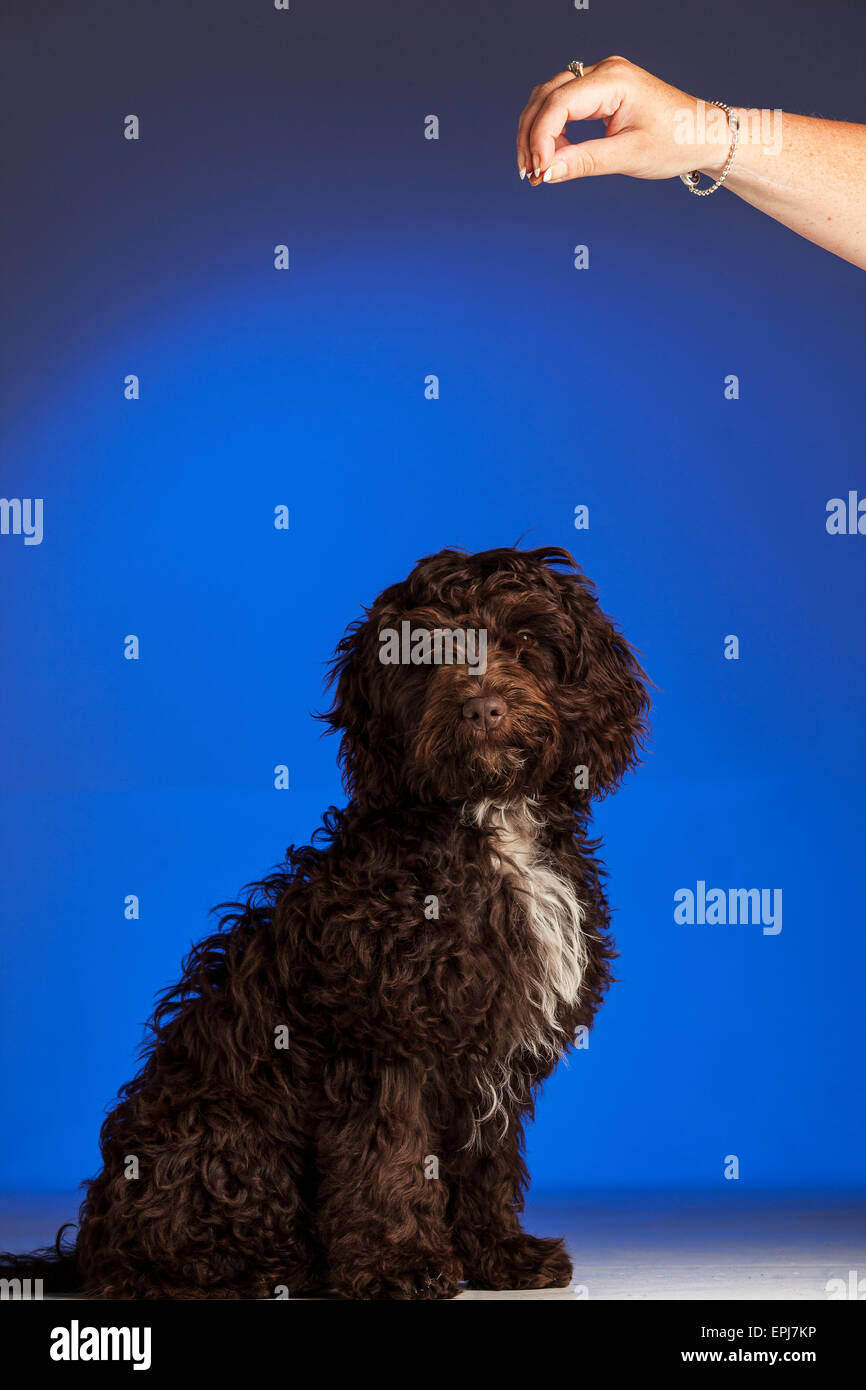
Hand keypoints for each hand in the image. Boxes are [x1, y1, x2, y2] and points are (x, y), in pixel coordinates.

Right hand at [516, 55, 728, 184]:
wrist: (701, 134)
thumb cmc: (675, 141)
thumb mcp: (628, 156)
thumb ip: (584, 162)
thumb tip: (546, 172)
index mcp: (614, 80)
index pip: (559, 103)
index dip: (541, 138)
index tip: (538, 171)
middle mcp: (603, 71)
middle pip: (546, 96)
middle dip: (531, 135)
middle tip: (528, 173)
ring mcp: (601, 78)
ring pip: (549, 99)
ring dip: (536, 133)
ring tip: (537, 169)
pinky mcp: (600, 92)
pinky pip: (563, 105)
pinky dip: (552, 130)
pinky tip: (553, 155)